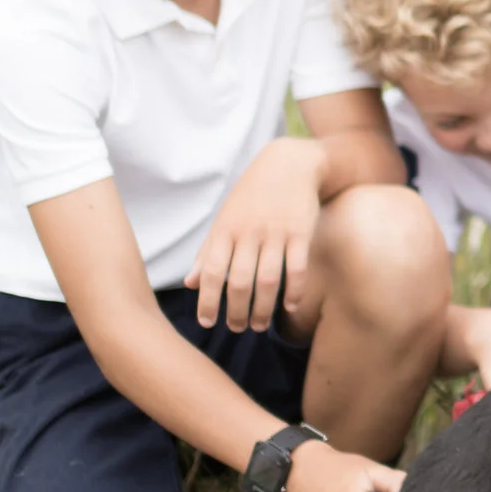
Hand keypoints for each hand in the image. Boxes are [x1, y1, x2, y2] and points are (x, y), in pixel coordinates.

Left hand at [187, 137, 324, 330]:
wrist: (289, 163)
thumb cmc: (252, 195)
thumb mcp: (225, 219)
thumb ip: (207, 252)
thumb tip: (189, 284)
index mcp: (225, 230)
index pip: (210, 272)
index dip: (207, 301)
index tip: (207, 322)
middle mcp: (249, 232)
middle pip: (239, 282)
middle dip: (236, 312)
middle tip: (237, 328)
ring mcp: (276, 232)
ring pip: (268, 280)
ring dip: (263, 309)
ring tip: (259, 325)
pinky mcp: (301, 232)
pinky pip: (297, 268)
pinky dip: (294, 291)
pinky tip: (289, 306)